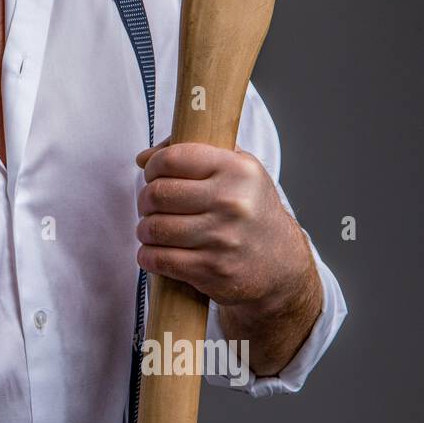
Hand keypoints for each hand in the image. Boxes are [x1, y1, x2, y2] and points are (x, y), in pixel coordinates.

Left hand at [134, 138, 322, 374]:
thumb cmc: (250, 209)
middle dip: (145, 200)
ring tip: (153, 229)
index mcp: (238, 170)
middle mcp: (232, 202)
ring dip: (145, 229)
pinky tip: (155, 251)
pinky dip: (147, 256)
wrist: (280, 262)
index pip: (172, 159)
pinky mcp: (211, 269)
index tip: (153, 175)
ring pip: (153, 228)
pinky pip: (158, 258)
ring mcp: (222, 238)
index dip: (153, 167)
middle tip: (150, 206)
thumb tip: (143, 158)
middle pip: (158, 194)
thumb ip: (192, 152)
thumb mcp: (237, 169)